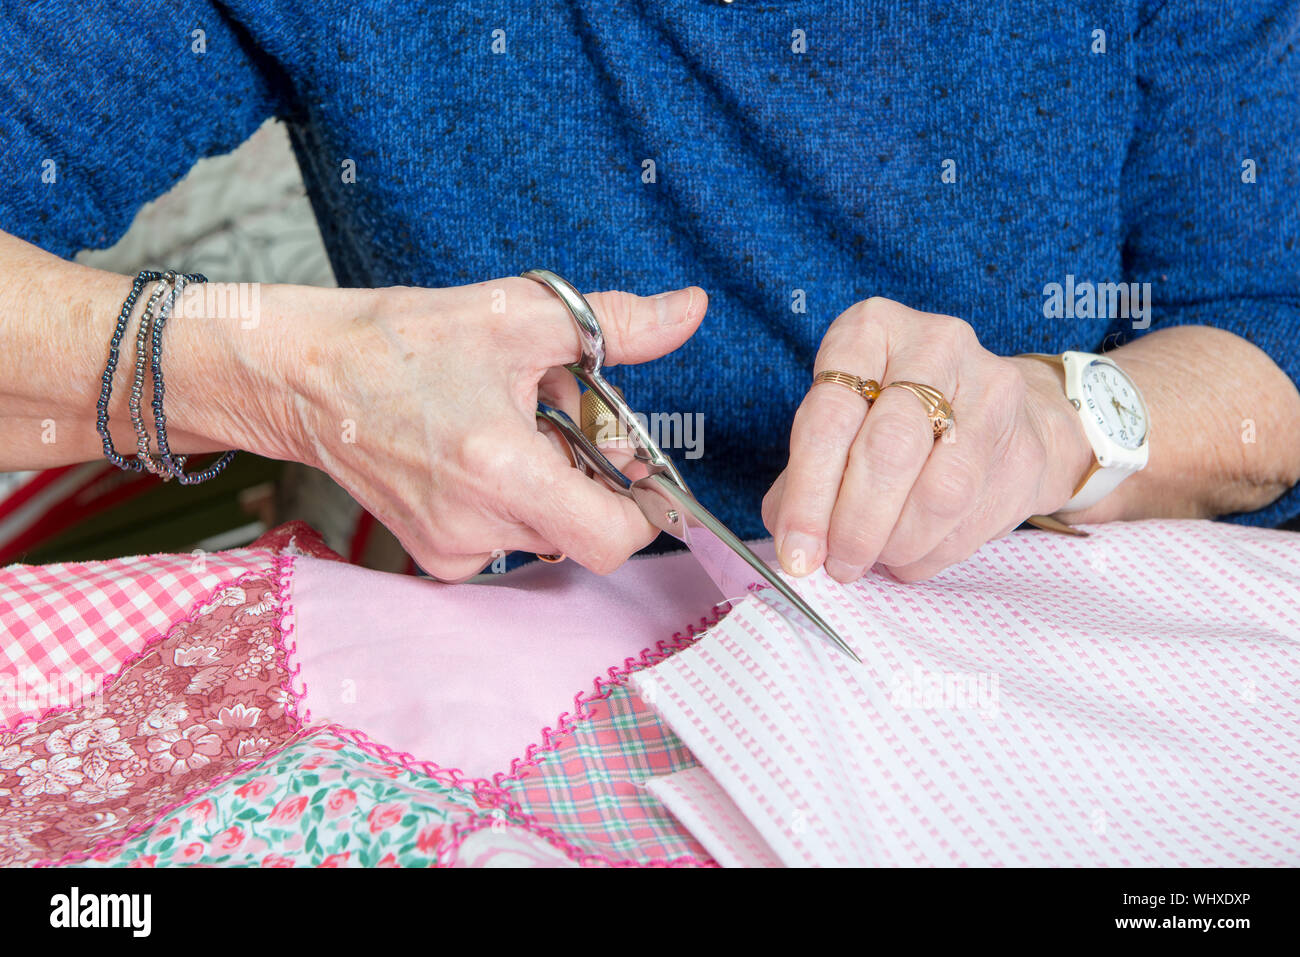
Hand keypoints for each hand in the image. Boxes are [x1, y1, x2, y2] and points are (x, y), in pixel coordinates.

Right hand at [275, 278, 704, 580]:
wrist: (306, 375)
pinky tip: (481, 458)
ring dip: (553, 488)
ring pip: (547, 534)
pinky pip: (506, 541)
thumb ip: (618, 323)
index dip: (644, 509)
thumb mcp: (518, 316)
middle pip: (584, 533)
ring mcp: (449, 549)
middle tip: (567, 424)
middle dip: (596, 483)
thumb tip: (690, 311)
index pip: (611, 540)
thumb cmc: (402, 341)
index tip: (640, 469)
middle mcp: (476, 525)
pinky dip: (513, 504)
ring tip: (513, 430)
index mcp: (502, 471)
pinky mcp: (431, 557)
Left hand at [762, 297, 1092, 582]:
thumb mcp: (842, 422)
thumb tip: (792, 537)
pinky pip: (969, 520)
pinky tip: (910, 554)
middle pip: (888, 449)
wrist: (1008, 417)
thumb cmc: (899, 419)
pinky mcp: (1025, 446)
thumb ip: (806, 475)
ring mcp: (990, 392)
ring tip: (873, 560)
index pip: (830, 414)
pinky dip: (928, 555)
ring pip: (937, 492)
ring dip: (895, 545)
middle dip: (854, 525)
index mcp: (871, 330)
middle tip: (837, 565)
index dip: (808, 493)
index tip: (796, 549)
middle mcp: (935, 345)